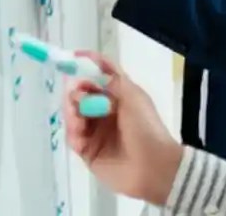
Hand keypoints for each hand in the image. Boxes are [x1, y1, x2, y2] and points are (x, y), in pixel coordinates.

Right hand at [64, 52, 182, 204]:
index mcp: (118, 97)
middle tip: (75, 96)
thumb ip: (112, 78)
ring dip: (71, 113)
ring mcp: (95, 132)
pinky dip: (72, 132)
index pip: (99, 76)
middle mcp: (105, 112)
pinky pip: (72, 137)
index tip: (73, 58)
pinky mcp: (88, 151)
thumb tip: (91, 70)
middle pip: (81, 95)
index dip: (87, 66)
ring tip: (78, 119)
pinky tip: (79, 134)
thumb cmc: (146, 128)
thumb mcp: (134, 96)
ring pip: (73, 115)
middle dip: (75, 92)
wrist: (153, 167)